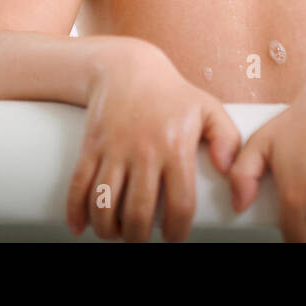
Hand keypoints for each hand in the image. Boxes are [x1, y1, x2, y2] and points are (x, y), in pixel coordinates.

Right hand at [67, 43, 241, 241]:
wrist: (128, 68)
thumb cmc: (172, 93)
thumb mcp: (209, 109)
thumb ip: (228, 139)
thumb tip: (230, 173)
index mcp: (176, 147)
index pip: (180, 205)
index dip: (177, 231)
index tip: (174, 236)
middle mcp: (144, 152)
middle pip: (138, 213)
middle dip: (138, 236)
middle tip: (141, 237)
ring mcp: (114, 150)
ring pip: (104, 205)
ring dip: (107, 230)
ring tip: (116, 232)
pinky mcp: (91, 147)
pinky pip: (78, 187)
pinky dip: (75, 213)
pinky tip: (79, 227)